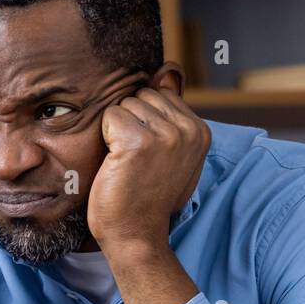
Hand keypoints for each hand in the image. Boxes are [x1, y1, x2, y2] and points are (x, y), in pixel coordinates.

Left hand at [87, 88, 210, 251]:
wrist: (136, 235)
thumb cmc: (146, 197)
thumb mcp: (171, 154)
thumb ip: (172, 114)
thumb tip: (168, 68)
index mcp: (200, 130)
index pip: (159, 95)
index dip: (143, 122)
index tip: (146, 155)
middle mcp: (188, 129)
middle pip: (141, 97)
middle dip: (129, 124)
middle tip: (133, 161)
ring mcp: (165, 134)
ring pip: (124, 105)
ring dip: (116, 133)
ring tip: (126, 163)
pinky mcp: (138, 141)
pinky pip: (110, 116)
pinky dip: (105, 138)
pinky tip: (116, 163)